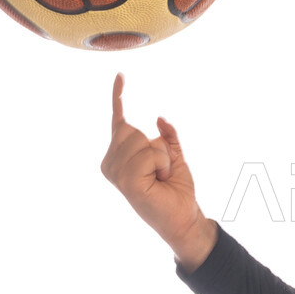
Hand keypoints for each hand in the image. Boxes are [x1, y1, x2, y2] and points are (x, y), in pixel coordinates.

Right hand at [100, 73, 210, 258]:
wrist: (183, 217)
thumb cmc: (176, 190)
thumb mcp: (174, 156)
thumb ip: (167, 137)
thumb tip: (160, 118)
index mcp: (117, 157)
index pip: (118, 121)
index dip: (118, 97)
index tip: (120, 76)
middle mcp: (110, 163)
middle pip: (133, 129)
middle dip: (157, 147)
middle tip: (160, 171)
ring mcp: (115, 173)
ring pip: (144, 141)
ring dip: (162, 158)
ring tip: (160, 177)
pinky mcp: (126, 181)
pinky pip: (150, 153)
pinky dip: (162, 162)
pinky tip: (158, 178)